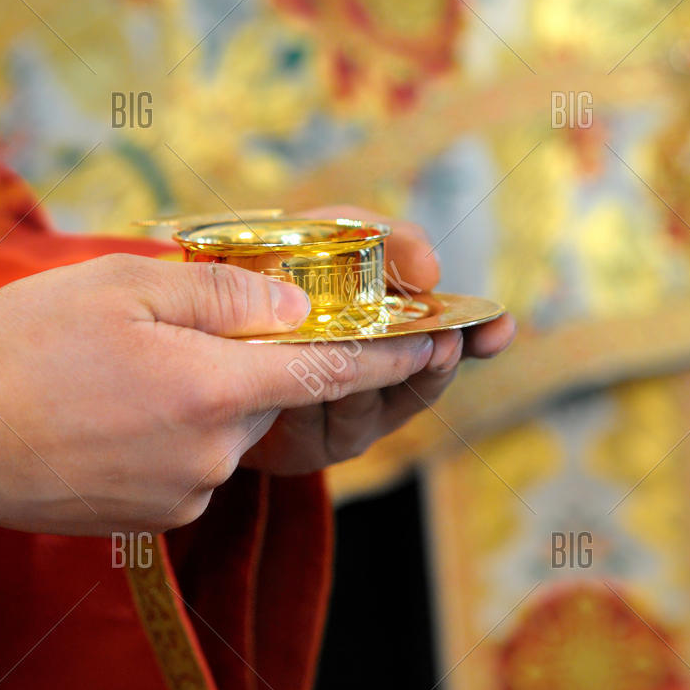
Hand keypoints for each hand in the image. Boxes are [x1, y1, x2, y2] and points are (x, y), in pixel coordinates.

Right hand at [0, 253, 439, 533]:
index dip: (392, 356)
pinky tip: (105, 416)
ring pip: (225, 429)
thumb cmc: (24, 347)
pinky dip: (169, 434)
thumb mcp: (121, 285)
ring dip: (198, 397)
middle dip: (242, 361)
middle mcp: (214, 453)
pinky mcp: (156, 519)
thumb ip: (222, 294)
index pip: (330, 372)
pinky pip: (191, 465)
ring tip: (113, 374)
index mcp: (214, 387)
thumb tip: (295, 309)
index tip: (442, 340)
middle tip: (168, 331)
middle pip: (267, 395)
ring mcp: (186, 493)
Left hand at [239, 205, 515, 474]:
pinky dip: (312, 398)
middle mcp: (377, 389)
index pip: (455, 341)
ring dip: (366, 378)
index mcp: (397, 341)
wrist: (189, 322)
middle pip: (419, 384)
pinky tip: (305, 376)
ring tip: (365, 351)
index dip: (482, 335)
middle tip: (441, 343)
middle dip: (431, 364)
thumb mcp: (324, 236)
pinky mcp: (299, 453)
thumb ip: (379, 237)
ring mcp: (340, 425)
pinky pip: (315, 425)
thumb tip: (431, 269)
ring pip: (366, 406)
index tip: (501, 328)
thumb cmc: (267, 272)